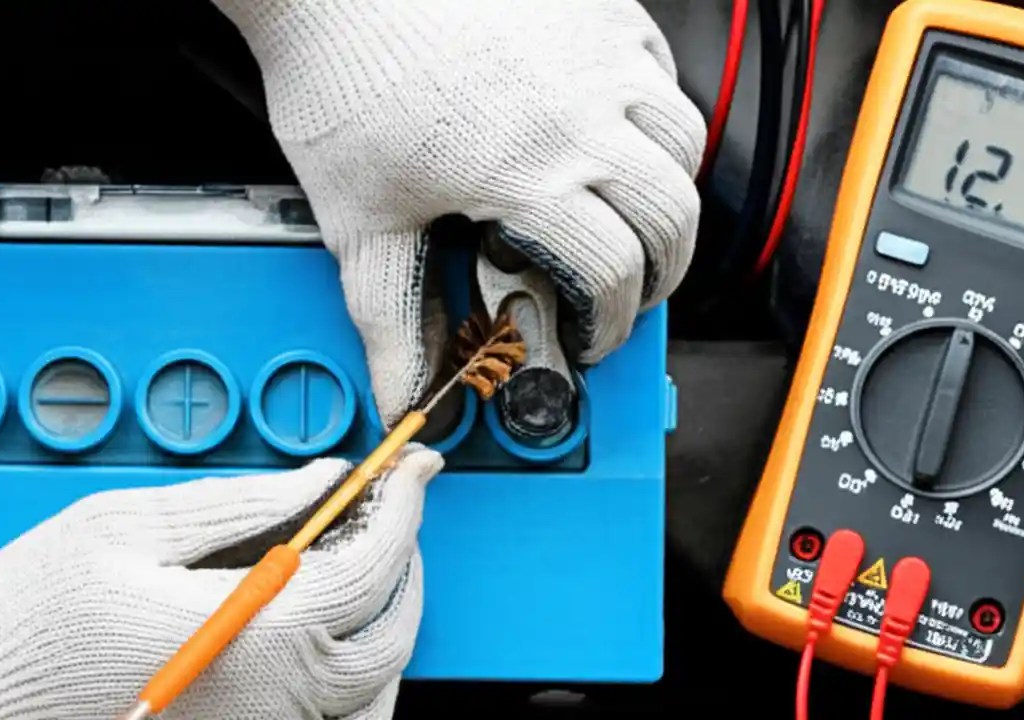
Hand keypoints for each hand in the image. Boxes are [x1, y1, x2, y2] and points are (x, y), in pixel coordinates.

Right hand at [0, 447, 442, 719]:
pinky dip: (356, 675)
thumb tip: (317, 478)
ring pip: (374, 683)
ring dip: (389, 616)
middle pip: (389, 628)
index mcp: (254, 631)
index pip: (370, 563)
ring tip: (366, 558)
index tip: (409, 466)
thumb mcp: (126, 528)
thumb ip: (238, 502)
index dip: (402, 505)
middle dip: (406, 557)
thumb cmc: (28, 624)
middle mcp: (272, 694)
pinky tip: (332, 633)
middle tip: (391, 506)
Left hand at [212, 0, 705, 425]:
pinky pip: (663, 71)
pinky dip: (655, 117)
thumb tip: (403, 390)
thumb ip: (390, 318)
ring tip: (634, 220)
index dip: (611, 325)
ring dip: (669, 195)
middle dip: (661, 273)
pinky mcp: (599, 10)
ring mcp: (599, 55)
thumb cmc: (340, 82)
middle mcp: (581, 112)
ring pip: (683, 142)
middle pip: (674, 216)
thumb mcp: (362, 221)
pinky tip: (615, 136)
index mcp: (527, 172)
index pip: (613, 274)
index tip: (594, 336)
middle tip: (631, 292)